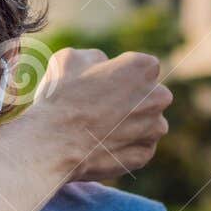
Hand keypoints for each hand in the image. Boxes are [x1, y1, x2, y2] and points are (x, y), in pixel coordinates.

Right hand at [28, 47, 172, 181]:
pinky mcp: (145, 154)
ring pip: (147, 123)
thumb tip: (102, 64)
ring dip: (131, 124)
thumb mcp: (69, 59)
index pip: (143, 67)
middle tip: (102, 108)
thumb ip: (95, 57)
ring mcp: (154, 128)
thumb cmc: (60, 98)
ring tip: (100, 130)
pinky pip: (139, 147)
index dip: (122, 75)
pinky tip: (102, 146)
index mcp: (143, 67)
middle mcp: (158, 96)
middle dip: (132, 100)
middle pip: (150, 95)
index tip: (103, 85)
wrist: (53, 145)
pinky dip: (124, 147)